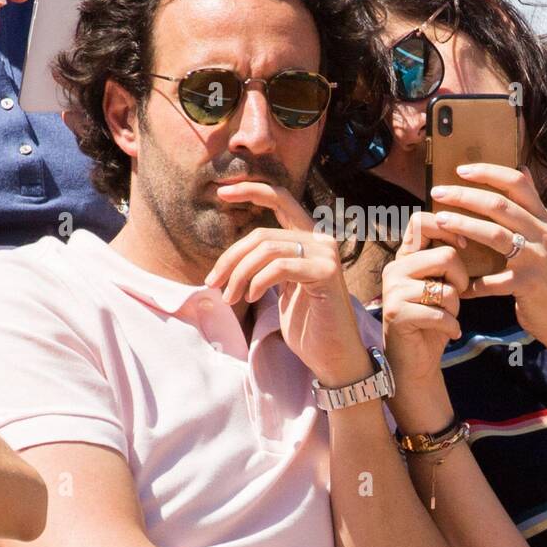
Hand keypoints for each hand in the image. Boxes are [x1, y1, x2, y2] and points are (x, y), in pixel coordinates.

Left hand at [205, 182, 369, 386]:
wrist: (334, 357)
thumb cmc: (308, 325)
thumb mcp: (281, 287)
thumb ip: (266, 264)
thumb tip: (229, 258)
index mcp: (308, 238)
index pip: (280, 199)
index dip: (251, 190)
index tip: (221, 192)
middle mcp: (320, 239)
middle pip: (261, 233)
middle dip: (229, 258)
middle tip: (212, 282)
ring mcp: (326, 253)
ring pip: (267, 249)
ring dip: (239, 274)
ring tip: (230, 298)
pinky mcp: (326, 272)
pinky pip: (280, 266)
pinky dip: (258, 281)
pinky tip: (253, 298)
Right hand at [380, 211, 469, 382]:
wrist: (414, 362)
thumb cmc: (432, 321)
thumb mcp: (439, 285)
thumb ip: (443, 262)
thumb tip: (464, 235)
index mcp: (406, 258)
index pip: (421, 221)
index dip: (448, 228)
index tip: (462, 245)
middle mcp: (395, 269)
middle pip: (446, 255)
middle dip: (462, 279)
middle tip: (456, 296)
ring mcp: (393, 290)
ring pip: (446, 288)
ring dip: (455, 308)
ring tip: (446, 317)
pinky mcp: (397, 313)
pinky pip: (441, 314)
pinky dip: (452, 327)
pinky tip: (448, 333)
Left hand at [428, 163, 546, 349]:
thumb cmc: (545, 273)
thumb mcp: (543, 234)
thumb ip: (531, 204)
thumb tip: (521, 167)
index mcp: (542, 218)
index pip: (517, 184)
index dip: (488, 173)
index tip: (460, 170)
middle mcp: (542, 234)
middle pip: (500, 206)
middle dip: (465, 196)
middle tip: (437, 192)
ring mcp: (537, 259)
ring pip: (495, 235)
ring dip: (464, 225)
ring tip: (440, 221)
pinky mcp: (529, 284)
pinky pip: (494, 281)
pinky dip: (473, 284)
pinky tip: (458, 285)